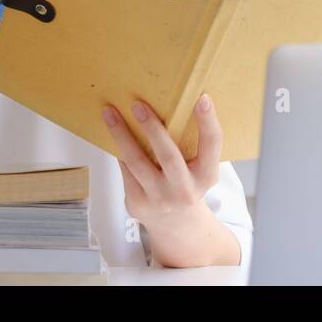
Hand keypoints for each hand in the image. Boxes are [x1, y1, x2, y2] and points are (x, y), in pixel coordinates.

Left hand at [100, 93, 221, 227]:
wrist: (176, 224)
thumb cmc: (186, 183)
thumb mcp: (198, 169)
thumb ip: (188, 145)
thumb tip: (162, 105)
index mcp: (206, 175)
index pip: (212, 144)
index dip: (208, 121)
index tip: (202, 97)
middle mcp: (185, 190)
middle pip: (169, 156)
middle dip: (153, 129)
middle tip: (138, 104)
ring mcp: (160, 199)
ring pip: (137, 162)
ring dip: (121, 134)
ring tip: (110, 113)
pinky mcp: (138, 203)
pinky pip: (125, 170)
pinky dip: (119, 150)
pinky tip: (111, 133)